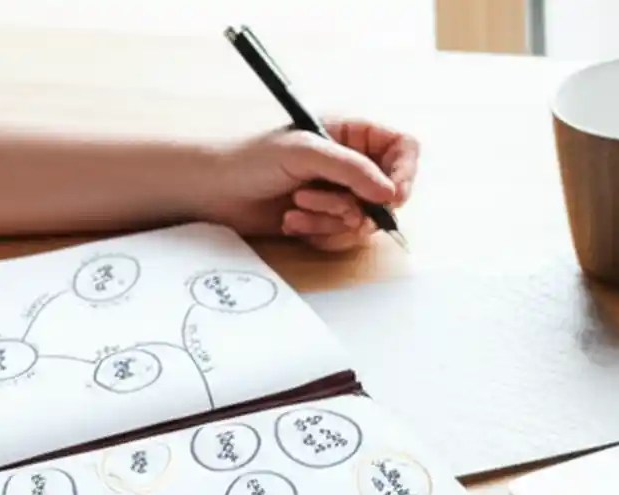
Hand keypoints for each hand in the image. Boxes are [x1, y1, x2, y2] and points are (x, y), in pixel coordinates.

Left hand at [199, 118, 419, 251]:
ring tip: (298, 208)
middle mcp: (350, 164)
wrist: (213, 191)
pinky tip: (292, 221)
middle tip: (336, 206)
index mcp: (351, 134)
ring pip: (366, 220)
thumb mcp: (305, 153)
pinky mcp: (325, 220)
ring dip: (332, 221)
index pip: (402, 148)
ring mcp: (339, 193)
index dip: (405, 172)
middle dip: (359, 206)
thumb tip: (390, 193)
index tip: (393, 195)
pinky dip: (320, 234)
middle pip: (390, 192)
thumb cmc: (250, 159)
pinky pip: (344, 237)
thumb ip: (352, 170)